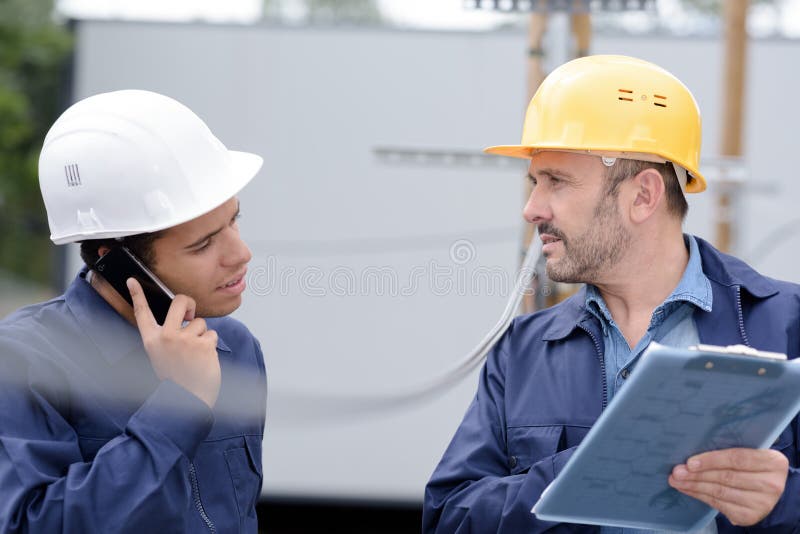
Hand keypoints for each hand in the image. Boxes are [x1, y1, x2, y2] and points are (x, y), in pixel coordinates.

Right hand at [127, 278, 220, 408]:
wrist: (188, 400)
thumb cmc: (178, 379)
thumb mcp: (163, 356)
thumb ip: (170, 337)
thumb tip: (188, 319)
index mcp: (152, 340)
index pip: (142, 313)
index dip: (137, 295)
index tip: (132, 280)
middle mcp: (166, 337)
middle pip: (180, 301)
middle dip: (189, 303)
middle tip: (191, 314)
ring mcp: (185, 340)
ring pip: (201, 323)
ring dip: (202, 336)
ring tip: (195, 355)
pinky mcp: (203, 344)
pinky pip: (212, 335)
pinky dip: (211, 345)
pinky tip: (204, 359)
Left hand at [668, 448, 788, 525]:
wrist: (766, 491)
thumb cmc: (751, 465)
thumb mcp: (749, 451)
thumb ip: (728, 448)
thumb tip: (692, 448)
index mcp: (773, 462)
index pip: (737, 459)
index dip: (711, 460)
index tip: (690, 462)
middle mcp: (772, 484)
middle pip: (726, 477)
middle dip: (697, 474)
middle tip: (677, 472)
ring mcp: (762, 503)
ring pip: (720, 492)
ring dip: (694, 486)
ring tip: (677, 480)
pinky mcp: (750, 516)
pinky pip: (719, 504)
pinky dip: (700, 496)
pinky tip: (687, 489)